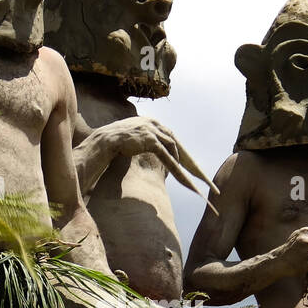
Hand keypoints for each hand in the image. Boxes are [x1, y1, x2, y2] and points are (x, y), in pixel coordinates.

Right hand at [85, 118, 218, 196]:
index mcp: (153, 123)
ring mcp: (153, 130)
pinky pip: (167, 156)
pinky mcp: (150, 140)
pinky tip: (182, 178)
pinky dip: (176, 168)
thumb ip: (149, 143)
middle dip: (192, 163)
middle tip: (205, 179)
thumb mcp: (135, 140)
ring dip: (184, 167)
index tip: (193, 169)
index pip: (172, 140)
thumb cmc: (115, 143)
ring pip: (175, 150)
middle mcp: (155, 124)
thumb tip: (160, 154)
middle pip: (178, 144)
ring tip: (193, 183)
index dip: (183, 155)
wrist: (103, 141)